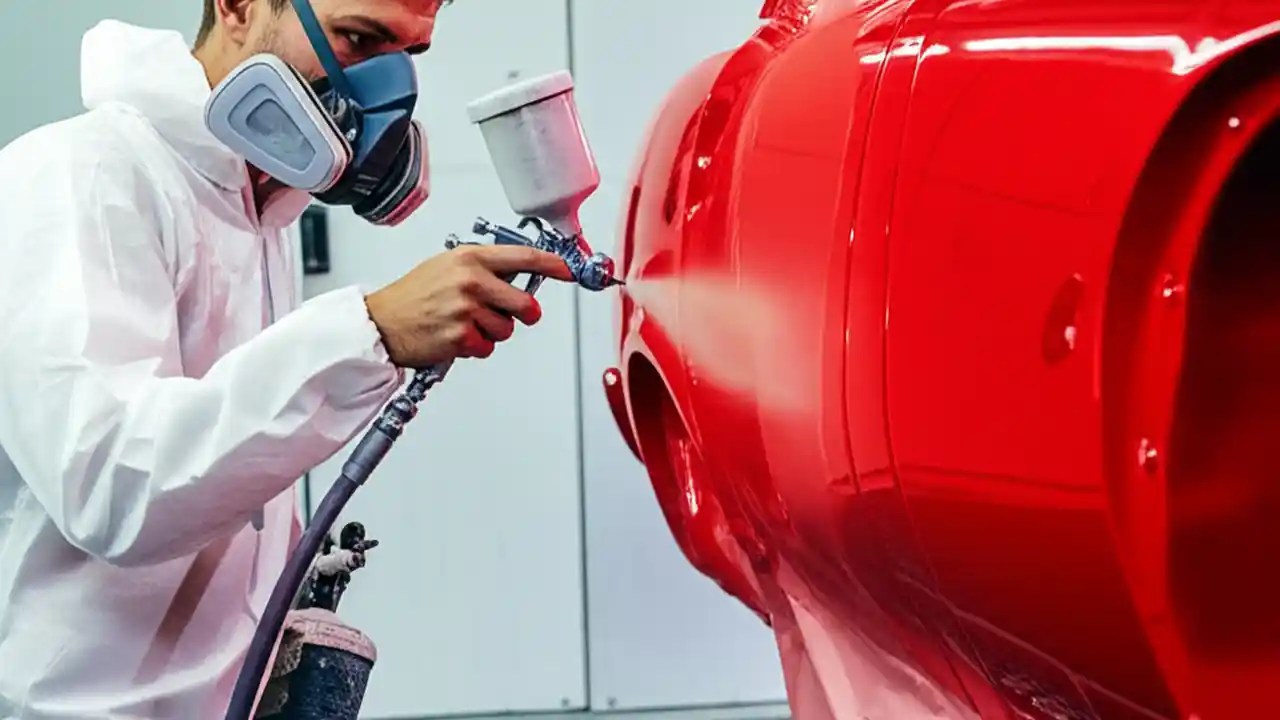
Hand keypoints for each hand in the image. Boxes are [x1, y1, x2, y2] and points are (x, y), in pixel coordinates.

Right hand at [364, 245, 571, 367]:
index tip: (569, 271)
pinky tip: (455, 337)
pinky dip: (476, 347)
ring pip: (507, 329)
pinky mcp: (461, 336)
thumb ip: (483, 268)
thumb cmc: (413, 295)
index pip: (524, 258)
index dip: (554, 265)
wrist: (381, 321)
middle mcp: (471, 281)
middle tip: (509, 314)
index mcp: (470, 258)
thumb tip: (517, 274)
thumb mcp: (447, 266)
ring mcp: (467, 309)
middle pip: (525, 303)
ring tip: (464, 324)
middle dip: (523, 314)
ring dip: (492, 332)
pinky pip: (488, 347)